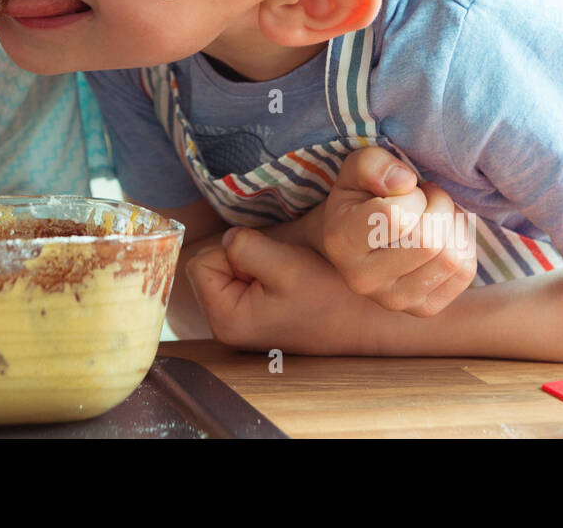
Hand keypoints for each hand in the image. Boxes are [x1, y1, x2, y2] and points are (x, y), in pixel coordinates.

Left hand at [186, 229, 387, 354]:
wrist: (363, 321)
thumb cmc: (328, 296)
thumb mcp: (286, 265)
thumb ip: (245, 247)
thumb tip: (226, 237)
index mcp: (225, 319)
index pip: (199, 264)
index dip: (232, 252)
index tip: (268, 264)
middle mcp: (224, 326)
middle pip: (210, 266)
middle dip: (241, 257)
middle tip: (279, 270)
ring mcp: (238, 321)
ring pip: (226, 269)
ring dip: (253, 263)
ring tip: (285, 277)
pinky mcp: (251, 314)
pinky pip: (241, 277)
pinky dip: (260, 271)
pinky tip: (285, 284)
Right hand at [315, 145, 476, 316]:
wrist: (354, 240)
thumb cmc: (359, 196)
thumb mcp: (356, 169)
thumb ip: (372, 164)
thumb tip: (405, 181)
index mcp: (341, 241)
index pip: (398, 218)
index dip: (414, 195)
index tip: (407, 188)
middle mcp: (363, 280)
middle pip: (429, 243)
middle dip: (439, 206)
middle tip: (428, 195)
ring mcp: (393, 300)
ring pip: (451, 259)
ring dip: (453, 224)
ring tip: (436, 213)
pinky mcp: (422, 309)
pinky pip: (464, 273)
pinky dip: (463, 245)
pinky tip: (444, 233)